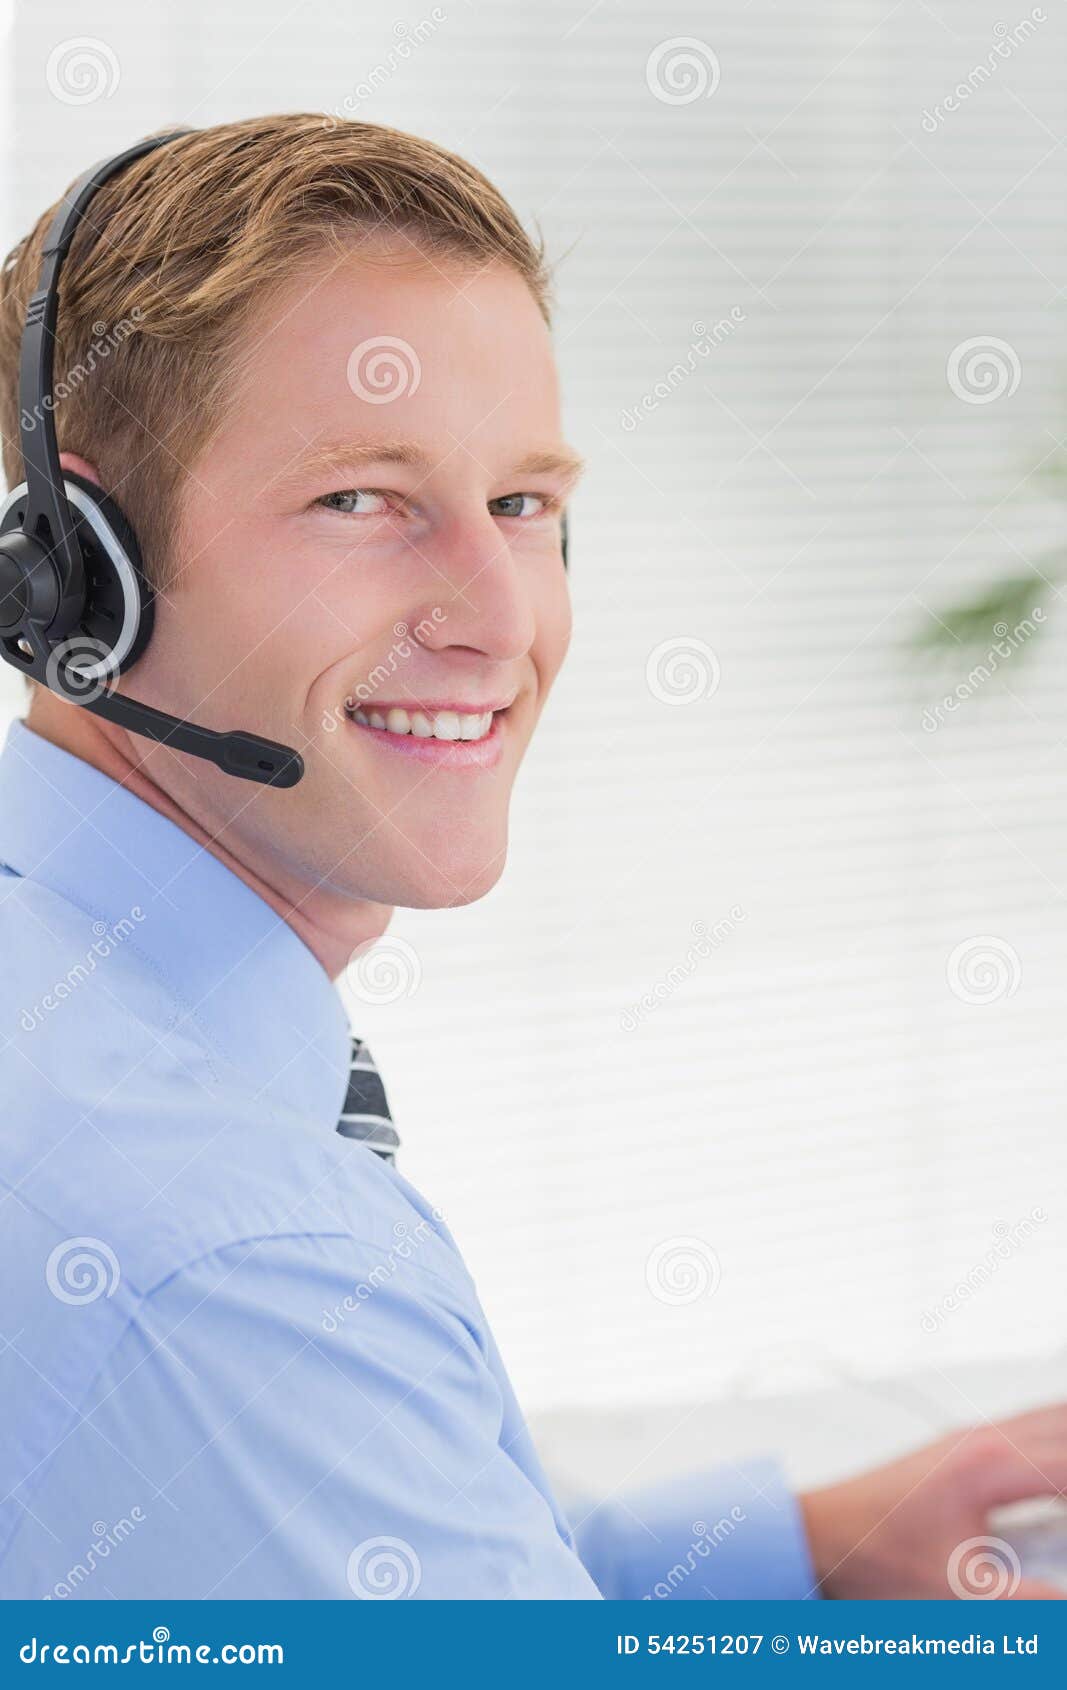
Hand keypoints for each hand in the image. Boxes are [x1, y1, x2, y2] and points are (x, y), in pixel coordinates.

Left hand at [799, 1403, 1066, 1598]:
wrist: (813, 1537)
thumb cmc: (873, 1563)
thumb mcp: (962, 1601)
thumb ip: (1034, 1610)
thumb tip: (1064, 1602)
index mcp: (988, 1466)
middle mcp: (984, 1439)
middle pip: (1065, 1423)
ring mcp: (972, 1438)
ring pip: (1053, 1416)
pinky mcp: (963, 1449)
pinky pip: (1032, 1428)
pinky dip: (1058, 1441)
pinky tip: (1059, 1473)